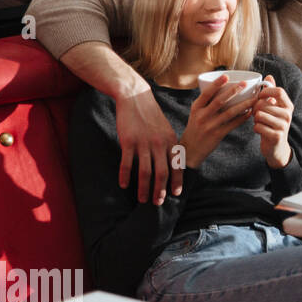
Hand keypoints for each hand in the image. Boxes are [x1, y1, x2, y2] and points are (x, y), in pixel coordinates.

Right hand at [116, 85, 180, 204]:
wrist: (135, 98)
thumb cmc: (151, 116)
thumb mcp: (165, 129)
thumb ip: (169, 146)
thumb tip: (173, 163)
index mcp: (170, 141)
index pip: (176, 165)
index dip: (177, 181)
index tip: (176, 194)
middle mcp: (159, 144)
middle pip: (162, 173)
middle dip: (161, 191)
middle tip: (158, 203)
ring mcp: (143, 143)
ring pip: (145, 172)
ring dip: (144, 188)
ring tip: (142, 200)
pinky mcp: (128, 141)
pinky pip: (127, 163)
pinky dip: (125, 176)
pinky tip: (124, 185)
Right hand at [177, 75, 255, 174]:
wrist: (191, 149)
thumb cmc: (196, 127)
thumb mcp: (196, 113)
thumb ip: (206, 103)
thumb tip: (220, 87)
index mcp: (196, 108)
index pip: (206, 93)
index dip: (216, 84)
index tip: (226, 76)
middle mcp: (202, 116)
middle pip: (219, 101)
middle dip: (233, 91)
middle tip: (244, 84)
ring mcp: (210, 126)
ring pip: (229, 113)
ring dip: (243, 105)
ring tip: (253, 99)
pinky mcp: (217, 134)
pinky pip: (233, 124)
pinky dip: (242, 118)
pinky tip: (250, 112)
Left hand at [251, 74, 294, 169]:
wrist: (277, 148)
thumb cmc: (273, 124)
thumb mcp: (274, 108)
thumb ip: (272, 92)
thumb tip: (269, 76)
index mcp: (288, 105)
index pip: (279, 90)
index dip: (266, 91)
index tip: (259, 96)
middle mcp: (288, 115)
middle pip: (264, 104)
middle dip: (255, 108)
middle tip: (257, 114)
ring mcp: (283, 126)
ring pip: (260, 115)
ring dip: (255, 119)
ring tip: (259, 122)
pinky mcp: (276, 136)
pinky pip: (258, 126)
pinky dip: (255, 128)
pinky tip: (260, 131)